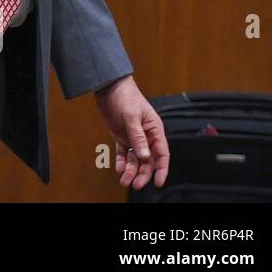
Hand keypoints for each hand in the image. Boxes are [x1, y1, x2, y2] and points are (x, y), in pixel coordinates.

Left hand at [94, 74, 169, 190]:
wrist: (108, 86)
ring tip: (125, 181)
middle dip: (143, 173)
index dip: (162, 169)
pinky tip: (120, 169)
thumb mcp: (132, 116)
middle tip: (136, 184)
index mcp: (154, 130)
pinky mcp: (121, 135)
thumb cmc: (126, 96)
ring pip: (135, 158)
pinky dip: (122, 161)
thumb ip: (138, 136)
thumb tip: (145, 155)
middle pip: (148, 160)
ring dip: (131, 170)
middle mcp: (146, 136)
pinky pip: (123, 152)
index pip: (162, 154)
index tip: (159, 182)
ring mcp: (133, 137)